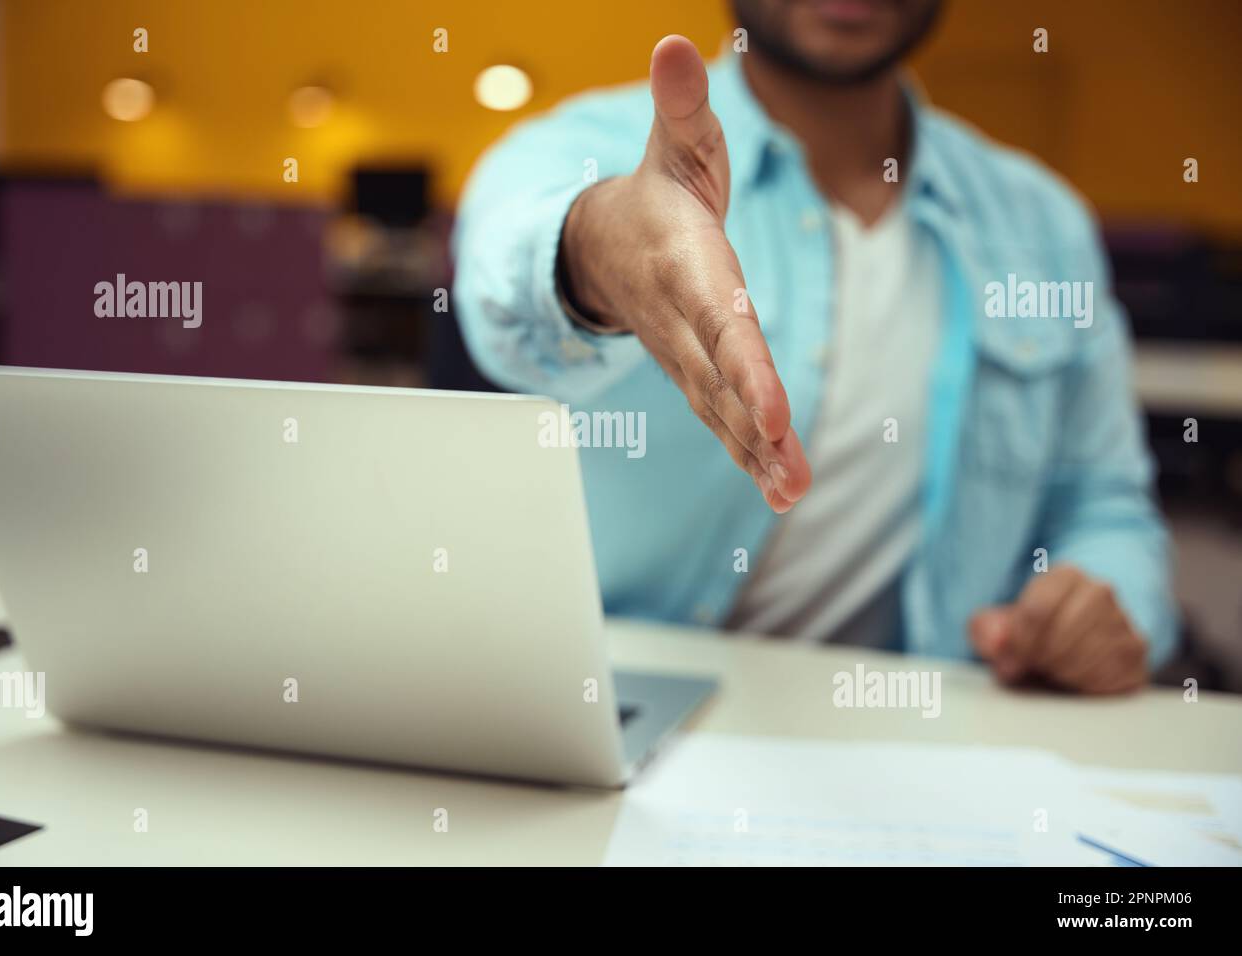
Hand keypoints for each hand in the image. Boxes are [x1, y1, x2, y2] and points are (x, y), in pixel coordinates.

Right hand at [559, 35, 810, 512]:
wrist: (599, 248)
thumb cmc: (654, 195)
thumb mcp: (675, 146)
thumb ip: (683, 108)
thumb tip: (675, 46)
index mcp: (686, 265)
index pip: (721, 320)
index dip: (745, 368)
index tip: (771, 413)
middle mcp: (683, 320)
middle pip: (722, 380)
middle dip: (754, 429)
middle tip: (791, 475)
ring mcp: (684, 354)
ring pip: (721, 410)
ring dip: (757, 456)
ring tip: (793, 495)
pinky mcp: (693, 373)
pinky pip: (720, 417)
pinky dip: (748, 454)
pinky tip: (780, 488)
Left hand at [968, 565, 1148, 693]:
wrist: (1074, 640)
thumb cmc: (1030, 633)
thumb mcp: (998, 626)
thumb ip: (987, 630)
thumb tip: (998, 644)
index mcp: (1065, 575)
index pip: (1038, 610)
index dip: (1018, 642)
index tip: (1009, 658)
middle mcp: (1100, 590)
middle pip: (1062, 635)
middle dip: (1039, 657)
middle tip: (1032, 665)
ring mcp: (1123, 619)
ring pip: (1085, 656)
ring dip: (1060, 671)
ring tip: (1052, 667)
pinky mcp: (1136, 652)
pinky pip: (1107, 676)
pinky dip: (1083, 683)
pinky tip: (1074, 676)